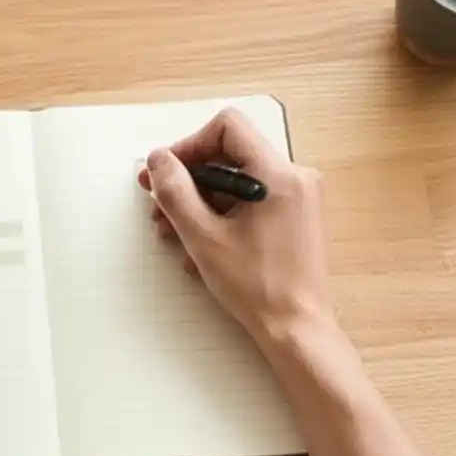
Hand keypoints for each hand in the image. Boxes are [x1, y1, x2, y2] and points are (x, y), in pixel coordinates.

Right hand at [138, 108, 331, 341]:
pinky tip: (199, 244)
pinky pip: (249, 199)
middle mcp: (294, 178)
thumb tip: (159, 160)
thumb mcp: (203, 237)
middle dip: (188, 179)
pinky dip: (221, 214)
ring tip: (173, 231)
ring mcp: (297, 197)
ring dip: (199, 202)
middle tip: (158, 203)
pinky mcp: (293, 215)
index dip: (190, 144)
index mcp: (278, 175)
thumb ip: (175, 191)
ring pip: (236, 180)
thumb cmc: (258, 288)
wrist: (296, 328)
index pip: (228, 127)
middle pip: (229, 155)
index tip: (168, 173)